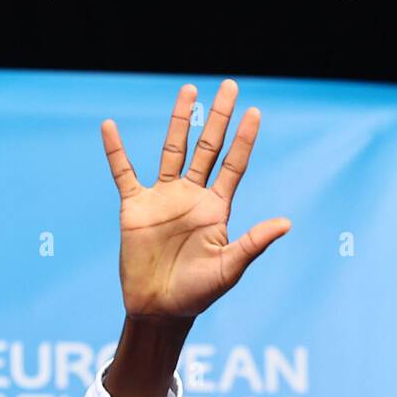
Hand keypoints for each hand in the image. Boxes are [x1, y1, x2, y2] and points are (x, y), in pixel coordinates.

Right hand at [101, 78, 290, 318]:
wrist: (159, 310)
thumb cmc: (197, 294)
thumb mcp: (229, 269)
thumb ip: (253, 242)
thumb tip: (287, 223)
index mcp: (216, 209)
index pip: (233, 166)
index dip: (244, 140)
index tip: (254, 113)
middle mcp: (191, 197)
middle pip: (207, 148)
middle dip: (218, 118)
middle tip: (229, 86)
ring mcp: (163, 199)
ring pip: (172, 150)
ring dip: (179, 121)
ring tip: (189, 90)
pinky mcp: (135, 208)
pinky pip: (123, 173)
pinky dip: (115, 151)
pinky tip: (109, 127)